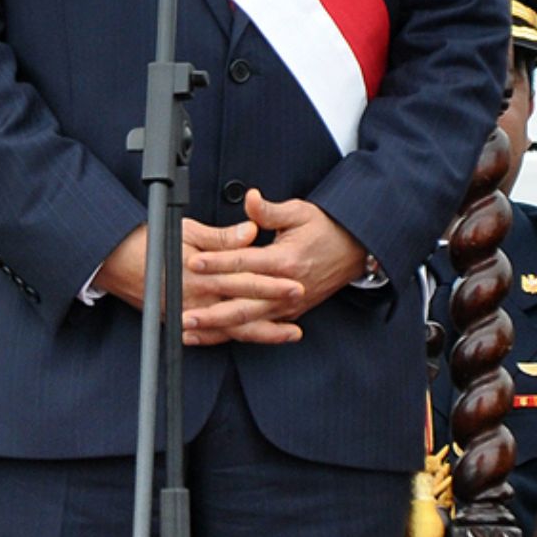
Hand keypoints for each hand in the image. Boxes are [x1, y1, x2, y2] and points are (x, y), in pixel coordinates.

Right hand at [93, 218, 302, 317]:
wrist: (112, 260)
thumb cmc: (148, 240)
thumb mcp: (186, 230)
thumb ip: (221, 237)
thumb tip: (251, 233)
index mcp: (201, 273)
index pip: (245, 280)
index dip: (273, 284)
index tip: (296, 284)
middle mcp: (196, 298)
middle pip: (243, 310)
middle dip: (274, 313)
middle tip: (300, 315)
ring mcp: (187, 313)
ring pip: (230, 329)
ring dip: (260, 333)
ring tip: (286, 334)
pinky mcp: (177, 321)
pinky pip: (209, 336)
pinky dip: (231, 338)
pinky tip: (248, 338)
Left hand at [180, 189, 368, 345]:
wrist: (353, 250)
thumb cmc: (324, 229)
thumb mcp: (299, 212)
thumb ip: (269, 211)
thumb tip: (250, 198)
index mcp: (285, 260)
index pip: (244, 262)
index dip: (217, 262)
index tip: (192, 262)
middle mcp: (286, 288)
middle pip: (242, 303)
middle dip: (211, 310)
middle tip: (183, 313)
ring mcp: (288, 305)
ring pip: (248, 322)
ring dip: (218, 328)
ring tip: (191, 331)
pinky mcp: (290, 314)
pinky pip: (259, 329)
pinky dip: (236, 335)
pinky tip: (214, 337)